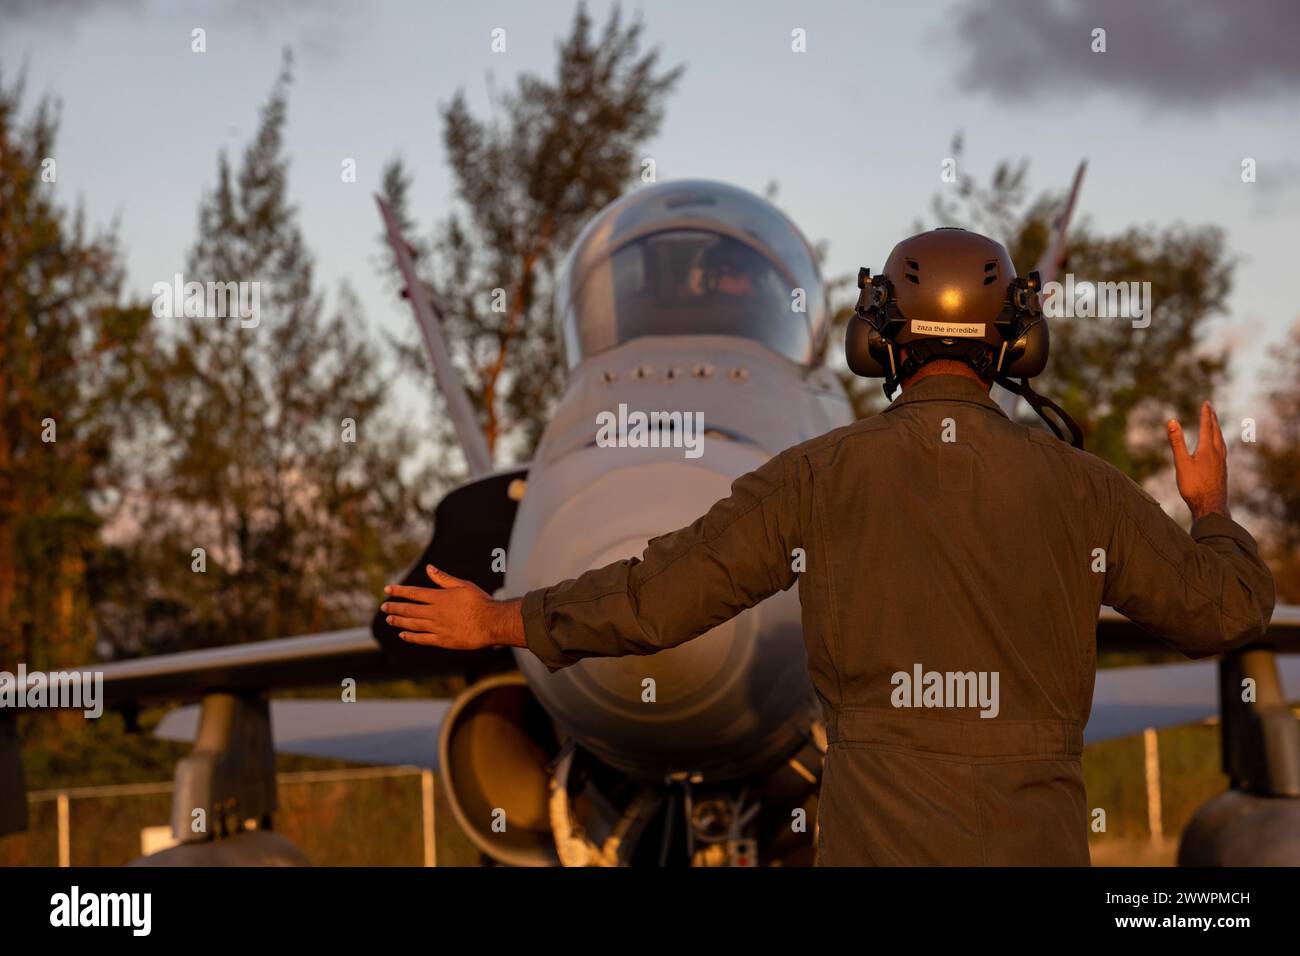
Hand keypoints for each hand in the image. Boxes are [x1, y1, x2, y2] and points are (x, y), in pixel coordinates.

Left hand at [381, 565, 525, 649]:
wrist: (491, 623)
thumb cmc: (480, 602)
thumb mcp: (463, 585)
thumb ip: (443, 578)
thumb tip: (428, 568)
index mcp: (439, 597)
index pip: (414, 593)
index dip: (399, 591)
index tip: (387, 590)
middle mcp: (435, 612)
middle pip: (409, 609)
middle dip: (395, 607)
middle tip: (383, 607)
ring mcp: (437, 627)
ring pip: (413, 624)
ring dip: (399, 621)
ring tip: (389, 619)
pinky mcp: (442, 640)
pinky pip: (422, 639)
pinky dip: (410, 636)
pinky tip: (403, 634)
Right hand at [1167, 401, 1229, 520]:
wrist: (1210, 507)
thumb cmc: (1194, 486)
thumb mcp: (1181, 463)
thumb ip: (1177, 442)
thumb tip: (1171, 421)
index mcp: (1207, 449)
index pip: (1206, 426)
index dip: (1205, 414)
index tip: (1206, 403)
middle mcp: (1217, 453)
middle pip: (1216, 431)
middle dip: (1213, 419)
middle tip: (1211, 409)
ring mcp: (1221, 462)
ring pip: (1221, 441)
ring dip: (1217, 430)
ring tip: (1215, 425)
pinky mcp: (1222, 471)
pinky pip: (1222, 451)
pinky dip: (1219, 442)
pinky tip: (1217, 449)